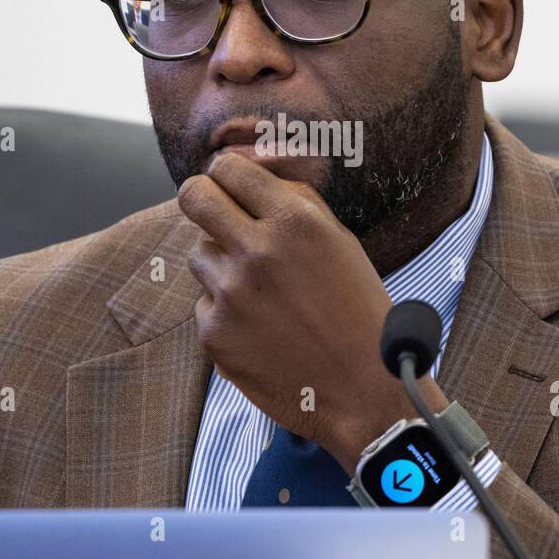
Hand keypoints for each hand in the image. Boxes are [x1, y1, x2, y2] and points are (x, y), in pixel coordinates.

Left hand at [178, 150, 448, 473]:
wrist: (364, 391)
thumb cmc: (359, 312)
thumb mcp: (341, 242)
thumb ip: (295, 201)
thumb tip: (249, 167)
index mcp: (296, 221)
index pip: (228, 168)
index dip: (224, 174)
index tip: (228, 185)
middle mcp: (258, 251)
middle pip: (194, 197)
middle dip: (200, 198)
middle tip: (212, 211)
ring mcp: (231, 293)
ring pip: (198, 253)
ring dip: (221, 262)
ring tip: (260, 289)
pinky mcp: (214, 333)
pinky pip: (205, 302)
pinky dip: (226, 310)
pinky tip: (261, 327)